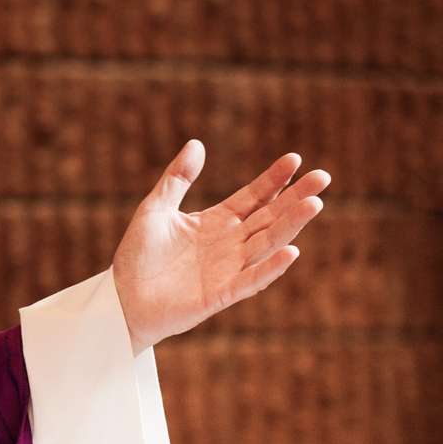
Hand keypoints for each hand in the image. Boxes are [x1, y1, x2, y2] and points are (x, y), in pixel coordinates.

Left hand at [112, 141, 328, 353]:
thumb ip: (176, 179)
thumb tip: (197, 143)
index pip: (253, 197)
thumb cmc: (137, 256)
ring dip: (291, 226)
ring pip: (266, 244)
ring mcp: (228, 270)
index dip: (273, 180)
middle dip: (295, 198)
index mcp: (216, 223)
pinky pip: (250, 281)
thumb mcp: (154, 209)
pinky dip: (270, 268)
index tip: (294, 159)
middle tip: (322, 177)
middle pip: (269, 217)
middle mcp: (229, 245)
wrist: (121, 299)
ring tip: (314, 204)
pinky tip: (291, 251)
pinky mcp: (220, 295)